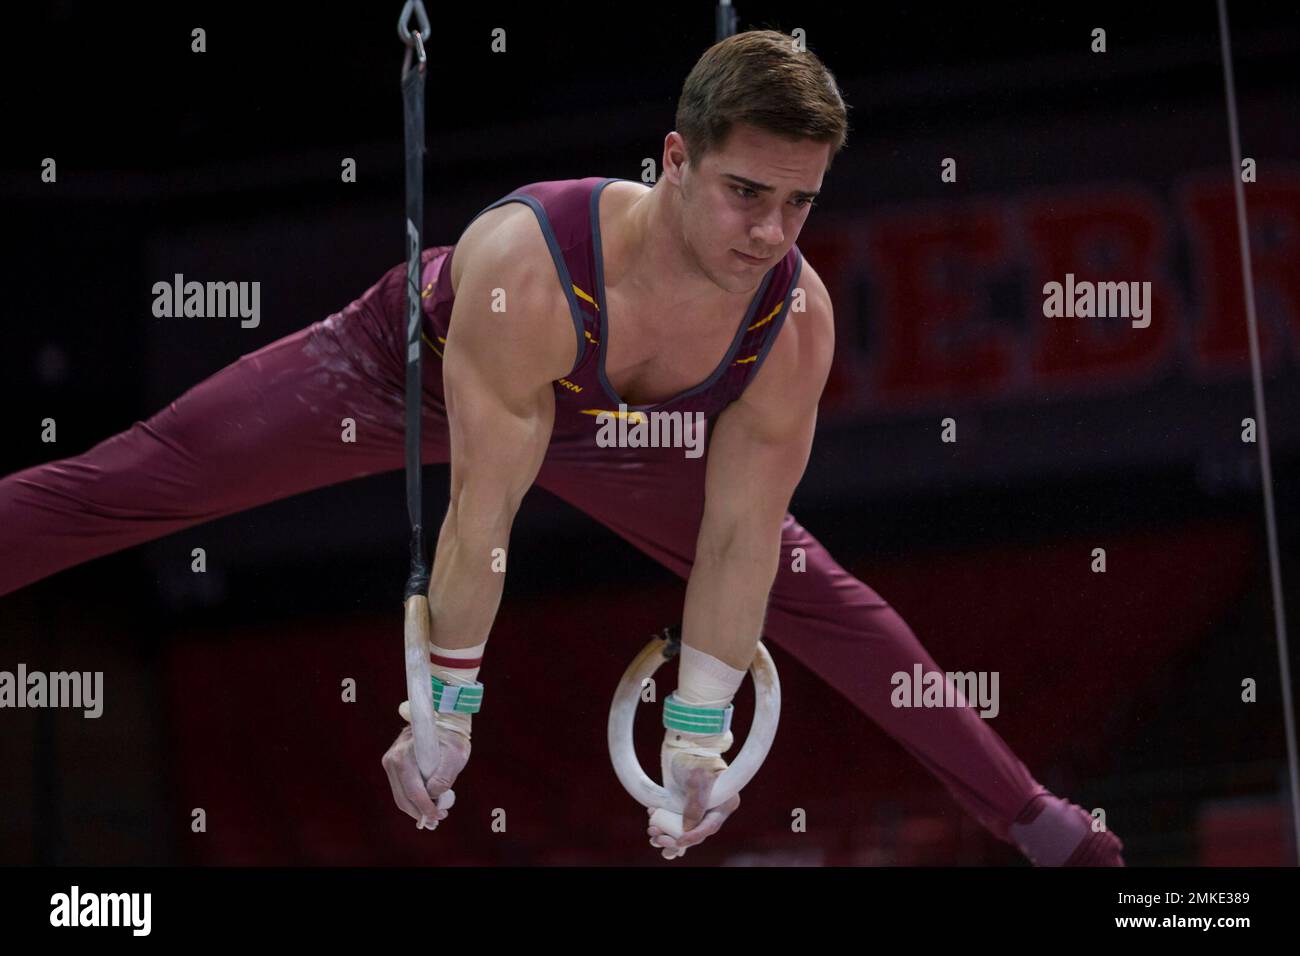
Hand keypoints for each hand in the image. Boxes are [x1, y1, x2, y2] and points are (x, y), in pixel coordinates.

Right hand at [381, 709, 470, 829]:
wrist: (443, 719)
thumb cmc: (451, 736)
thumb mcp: (455, 756)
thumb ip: (444, 777)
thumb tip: (433, 795)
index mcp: (405, 756)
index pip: (413, 791)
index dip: (425, 808)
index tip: (439, 816)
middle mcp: (392, 759)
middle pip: (403, 797)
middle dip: (419, 812)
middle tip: (436, 820)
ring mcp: (390, 761)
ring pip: (400, 795)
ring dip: (415, 807)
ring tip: (433, 813)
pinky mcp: (392, 763)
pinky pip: (401, 787)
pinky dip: (412, 798)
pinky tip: (425, 803)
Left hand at [646, 734, 741, 859]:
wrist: (685, 743)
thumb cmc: (695, 757)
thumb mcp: (697, 780)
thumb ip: (695, 805)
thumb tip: (687, 828)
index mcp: (725, 803)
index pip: (710, 826)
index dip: (694, 836)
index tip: (678, 841)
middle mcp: (714, 809)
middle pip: (696, 831)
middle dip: (675, 838)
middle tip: (658, 838)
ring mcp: (701, 808)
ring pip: (684, 830)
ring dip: (667, 834)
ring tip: (652, 832)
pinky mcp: (687, 806)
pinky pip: (677, 822)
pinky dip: (665, 827)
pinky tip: (652, 826)